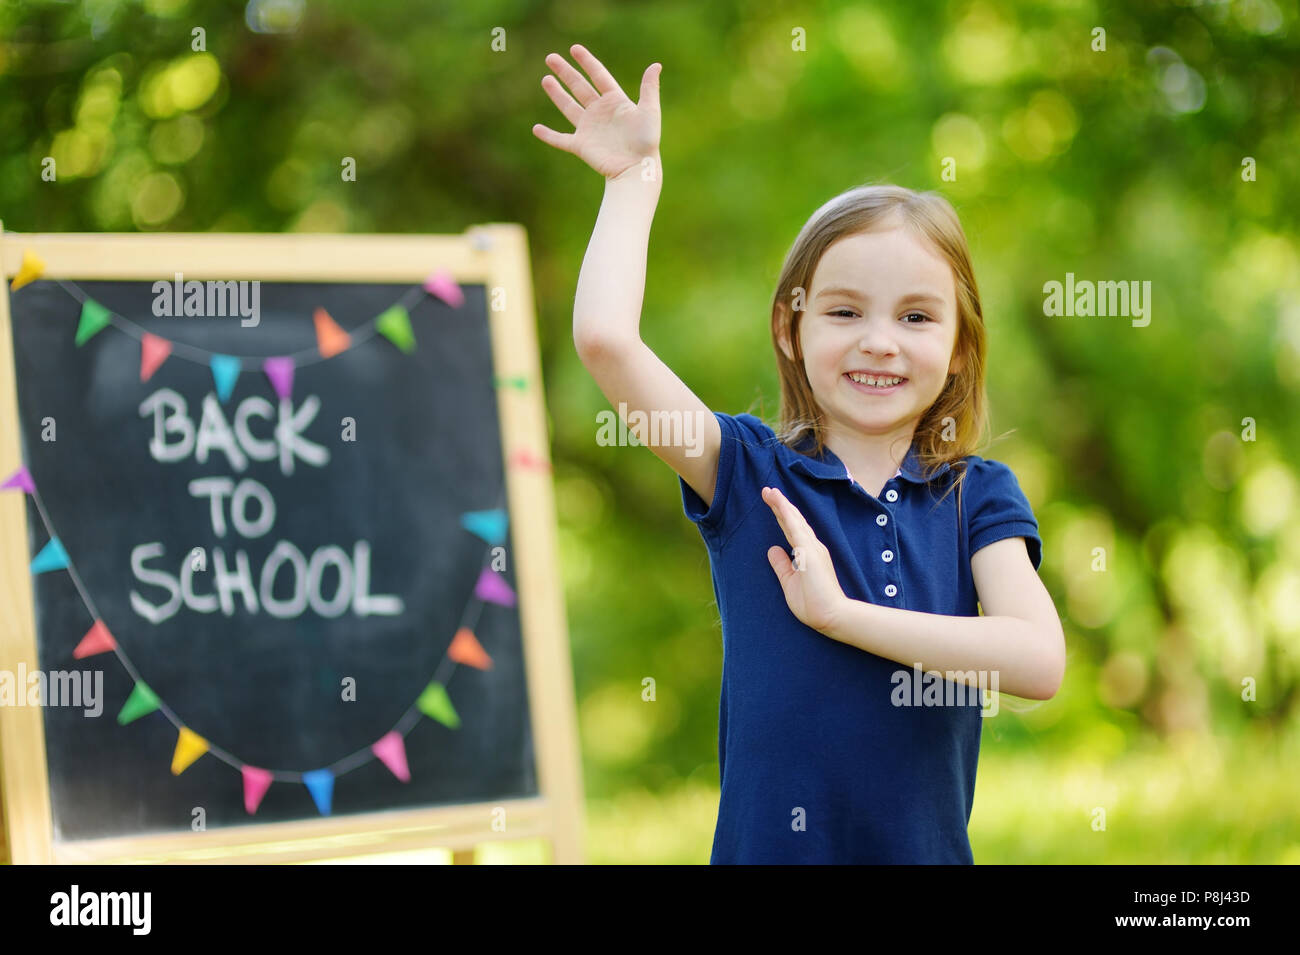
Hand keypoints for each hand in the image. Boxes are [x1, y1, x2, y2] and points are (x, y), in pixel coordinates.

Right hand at [533, 44, 661, 180]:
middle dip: (565, 72)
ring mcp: (589, 128)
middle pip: (579, 87)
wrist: (636, 169)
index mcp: (615, 101)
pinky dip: (548, 135)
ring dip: (556, 94)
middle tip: (550, 58)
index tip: (574, 49)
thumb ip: (649, 89)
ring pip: (568, 107)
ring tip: (545, 79)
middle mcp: (600, 112)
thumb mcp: (649, 111)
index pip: (598, 76)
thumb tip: (655, 65)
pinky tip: (536, 129)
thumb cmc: (646, 142)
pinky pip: (560, 139)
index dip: (586, 62)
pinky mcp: (581, 145)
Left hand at [761, 486, 847, 636]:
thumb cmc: (813, 603)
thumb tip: (772, 549)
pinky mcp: (811, 553)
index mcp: (807, 554)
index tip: (770, 502)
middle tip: (767, 491)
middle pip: (793, 521)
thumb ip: (782, 565)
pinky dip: (788, 515)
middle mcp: (811, 547)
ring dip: (782, 505)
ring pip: (794, 521)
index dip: (780, 516)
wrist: (831, 616)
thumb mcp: (790, 581)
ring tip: (769, 492)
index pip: (791, 530)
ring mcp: (812, 548)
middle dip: (779, 505)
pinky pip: (797, 529)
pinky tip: (780, 505)